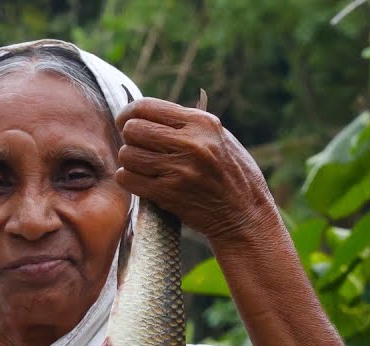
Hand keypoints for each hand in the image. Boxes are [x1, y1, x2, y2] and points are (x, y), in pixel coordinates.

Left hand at [114, 98, 279, 245]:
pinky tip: (141, 179)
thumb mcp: (218, 136)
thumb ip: (185, 123)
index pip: (146, 107)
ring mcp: (178, 169)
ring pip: (127, 155)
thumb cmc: (231, 172)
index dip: (128, 114)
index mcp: (201, 123)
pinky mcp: (167, 193)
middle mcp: (190, 143)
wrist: (244, 213)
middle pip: (132, 130)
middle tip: (138, 146)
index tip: (124, 122)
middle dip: (130, 138)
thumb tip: (143, 113)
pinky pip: (127, 178)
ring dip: (130, 161)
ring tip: (144, 165)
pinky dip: (128, 178)